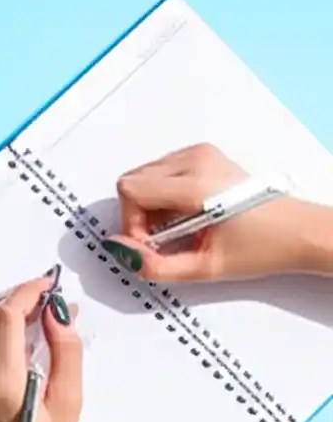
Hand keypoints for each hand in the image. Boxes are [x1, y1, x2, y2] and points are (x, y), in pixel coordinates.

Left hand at [0, 276, 85, 421]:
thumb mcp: (69, 406)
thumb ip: (65, 354)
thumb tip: (58, 313)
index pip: (5, 318)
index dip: (27, 293)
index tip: (50, 284)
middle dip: (20, 302)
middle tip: (52, 299)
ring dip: (9, 319)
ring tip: (42, 318)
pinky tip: (22, 344)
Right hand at [102, 143, 330, 280]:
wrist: (299, 232)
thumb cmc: (263, 248)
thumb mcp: (205, 268)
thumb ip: (155, 265)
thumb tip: (120, 251)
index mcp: (199, 185)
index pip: (131, 189)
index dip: (130, 222)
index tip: (150, 242)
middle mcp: (197, 160)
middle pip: (133, 180)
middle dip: (138, 214)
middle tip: (163, 238)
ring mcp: (201, 153)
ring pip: (144, 174)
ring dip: (149, 204)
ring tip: (178, 227)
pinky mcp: (204, 154)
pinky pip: (161, 169)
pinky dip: (162, 193)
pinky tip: (184, 213)